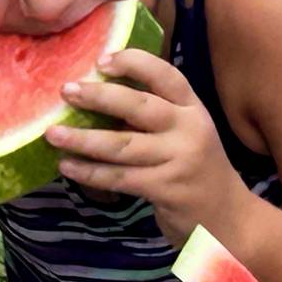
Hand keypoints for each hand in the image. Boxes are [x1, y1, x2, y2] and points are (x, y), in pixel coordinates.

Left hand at [46, 49, 250, 246]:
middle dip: (99, 96)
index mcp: (194, 110)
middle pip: (139, 106)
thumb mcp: (187, 134)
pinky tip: (68, 167)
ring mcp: (179, 160)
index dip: (134, 63)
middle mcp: (190, 129)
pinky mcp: (166, 189)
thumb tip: (100, 95)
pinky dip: (90, 172)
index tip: (101, 61)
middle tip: (66, 91)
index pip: (167, 76)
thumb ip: (157, 116)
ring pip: (122, 145)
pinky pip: (119, 177)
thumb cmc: (196, 170)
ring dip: (83, 139)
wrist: (228, 220)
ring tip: (53, 135)